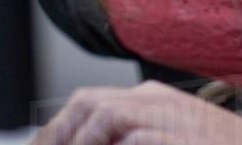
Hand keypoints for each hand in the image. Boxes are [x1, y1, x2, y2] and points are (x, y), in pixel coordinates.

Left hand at [32, 80, 241, 144]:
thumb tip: (77, 141)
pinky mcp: (186, 137)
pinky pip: (138, 138)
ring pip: (108, 114)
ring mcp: (174, 119)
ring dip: (82, 141)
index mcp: (152, 101)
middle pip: (90, 102)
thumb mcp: (167, 137)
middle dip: (59, 134)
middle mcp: (159, 102)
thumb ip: (132, 137)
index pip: (88, 103)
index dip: (55, 130)